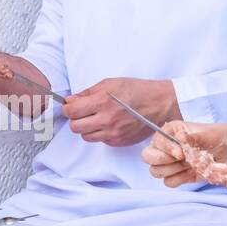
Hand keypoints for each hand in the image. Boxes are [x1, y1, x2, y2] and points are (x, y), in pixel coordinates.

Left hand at [62, 78, 178, 146]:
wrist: (159, 104)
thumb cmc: (136, 90)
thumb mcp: (110, 83)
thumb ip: (87, 93)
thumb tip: (70, 101)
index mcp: (102, 102)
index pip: (71, 111)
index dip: (68, 108)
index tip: (70, 106)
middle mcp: (106, 120)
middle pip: (75, 127)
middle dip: (75, 119)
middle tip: (82, 113)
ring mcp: (113, 133)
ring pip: (86, 137)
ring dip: (87, 128)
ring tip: (97, 118)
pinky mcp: (118, 141)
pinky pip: (100, 140)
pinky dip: (100, 133)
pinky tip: (109, 124)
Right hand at [141, 120, 226, 186]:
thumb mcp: (219, 134)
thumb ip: (198, 137)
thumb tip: (181, 138)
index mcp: (180, 131)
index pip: (158, 137)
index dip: (164, 146)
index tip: (180, 153)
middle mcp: (175, 146)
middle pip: (149, 154)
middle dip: (159, 159)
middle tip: (180, 161)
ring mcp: (179, 163)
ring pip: (156, 169)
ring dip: (168, 170)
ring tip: (188, 167)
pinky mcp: (185, 177)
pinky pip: (169, 182)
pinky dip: (176, 181)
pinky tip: (190, 176)